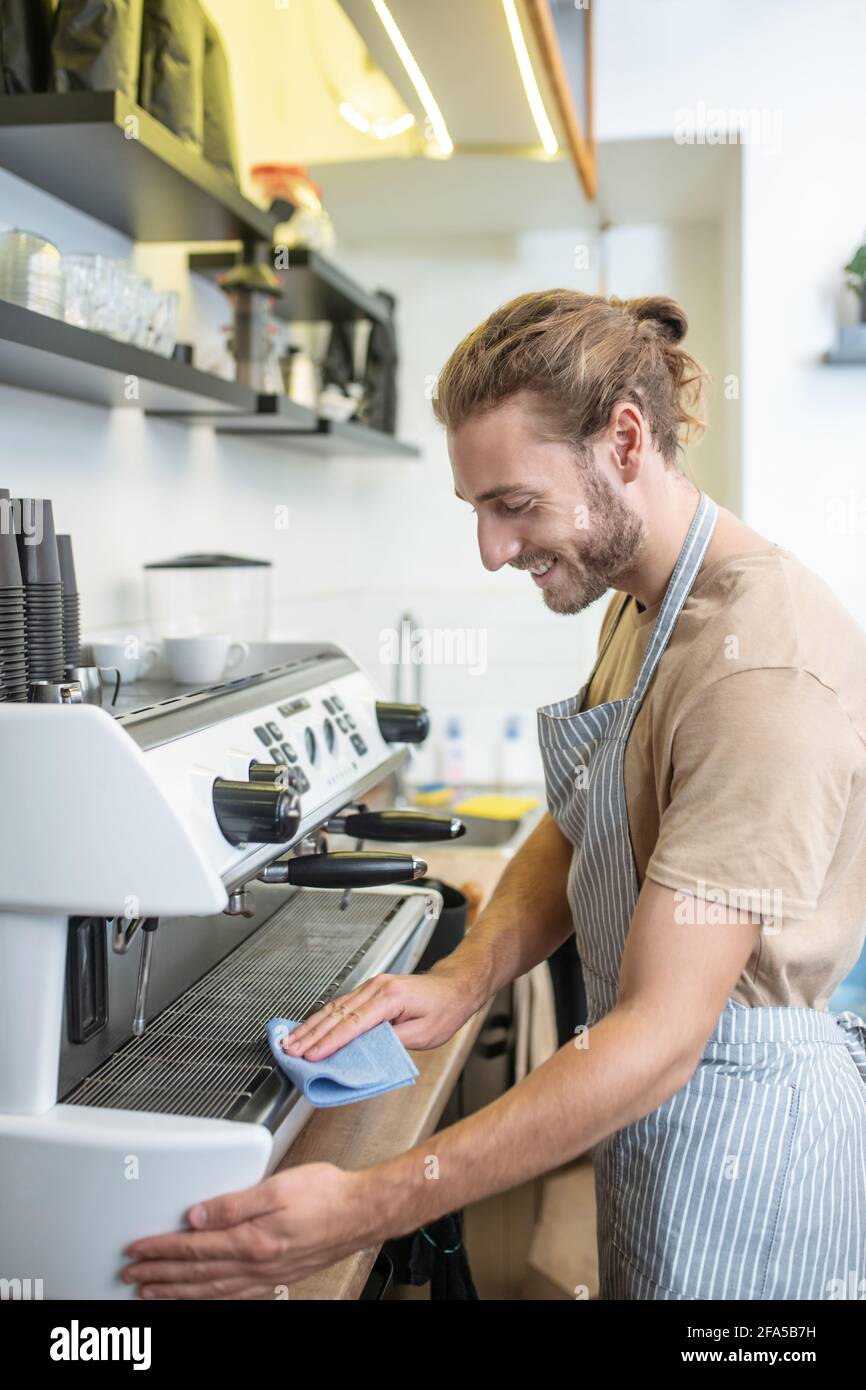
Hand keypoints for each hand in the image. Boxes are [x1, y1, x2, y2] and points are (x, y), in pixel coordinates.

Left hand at [121, 1165, 376, 1299]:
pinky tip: (199, 1298)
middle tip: (132, 1275)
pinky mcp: (275, 1277)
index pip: (194, 1247)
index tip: (137, 1249)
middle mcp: (255, 1264)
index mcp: (251, 1240)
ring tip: (152, 1291)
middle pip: (196, 1273)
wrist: (360, 1212)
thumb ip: (233, 1203)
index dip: (161, 1249)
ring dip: (177, 1291)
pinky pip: (232, 1297)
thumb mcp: (277, 1187)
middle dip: (160, 1275)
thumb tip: (196, 1214)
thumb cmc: (325, 1195)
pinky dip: (207, 1300)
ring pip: (210, 1290)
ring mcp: (264, 1275)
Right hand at [280, 967, 477, 1060]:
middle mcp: (377, 987)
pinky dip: (323, 1018)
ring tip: (292, 1041)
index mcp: (390, 996)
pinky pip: (341, 1004)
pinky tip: (310, 1028)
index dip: (330, 1041)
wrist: (455, 987)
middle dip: (310, 1034)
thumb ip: (392, 1041)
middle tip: (290, 1050)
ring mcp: (371, 986)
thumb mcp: (424, 1033)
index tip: (311, 1055)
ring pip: (334, 1007)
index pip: (353, 1023)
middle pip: (336, 1013)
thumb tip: (364, 1050)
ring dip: (312, 1026)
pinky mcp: (370, 990)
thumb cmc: (444, 1008)